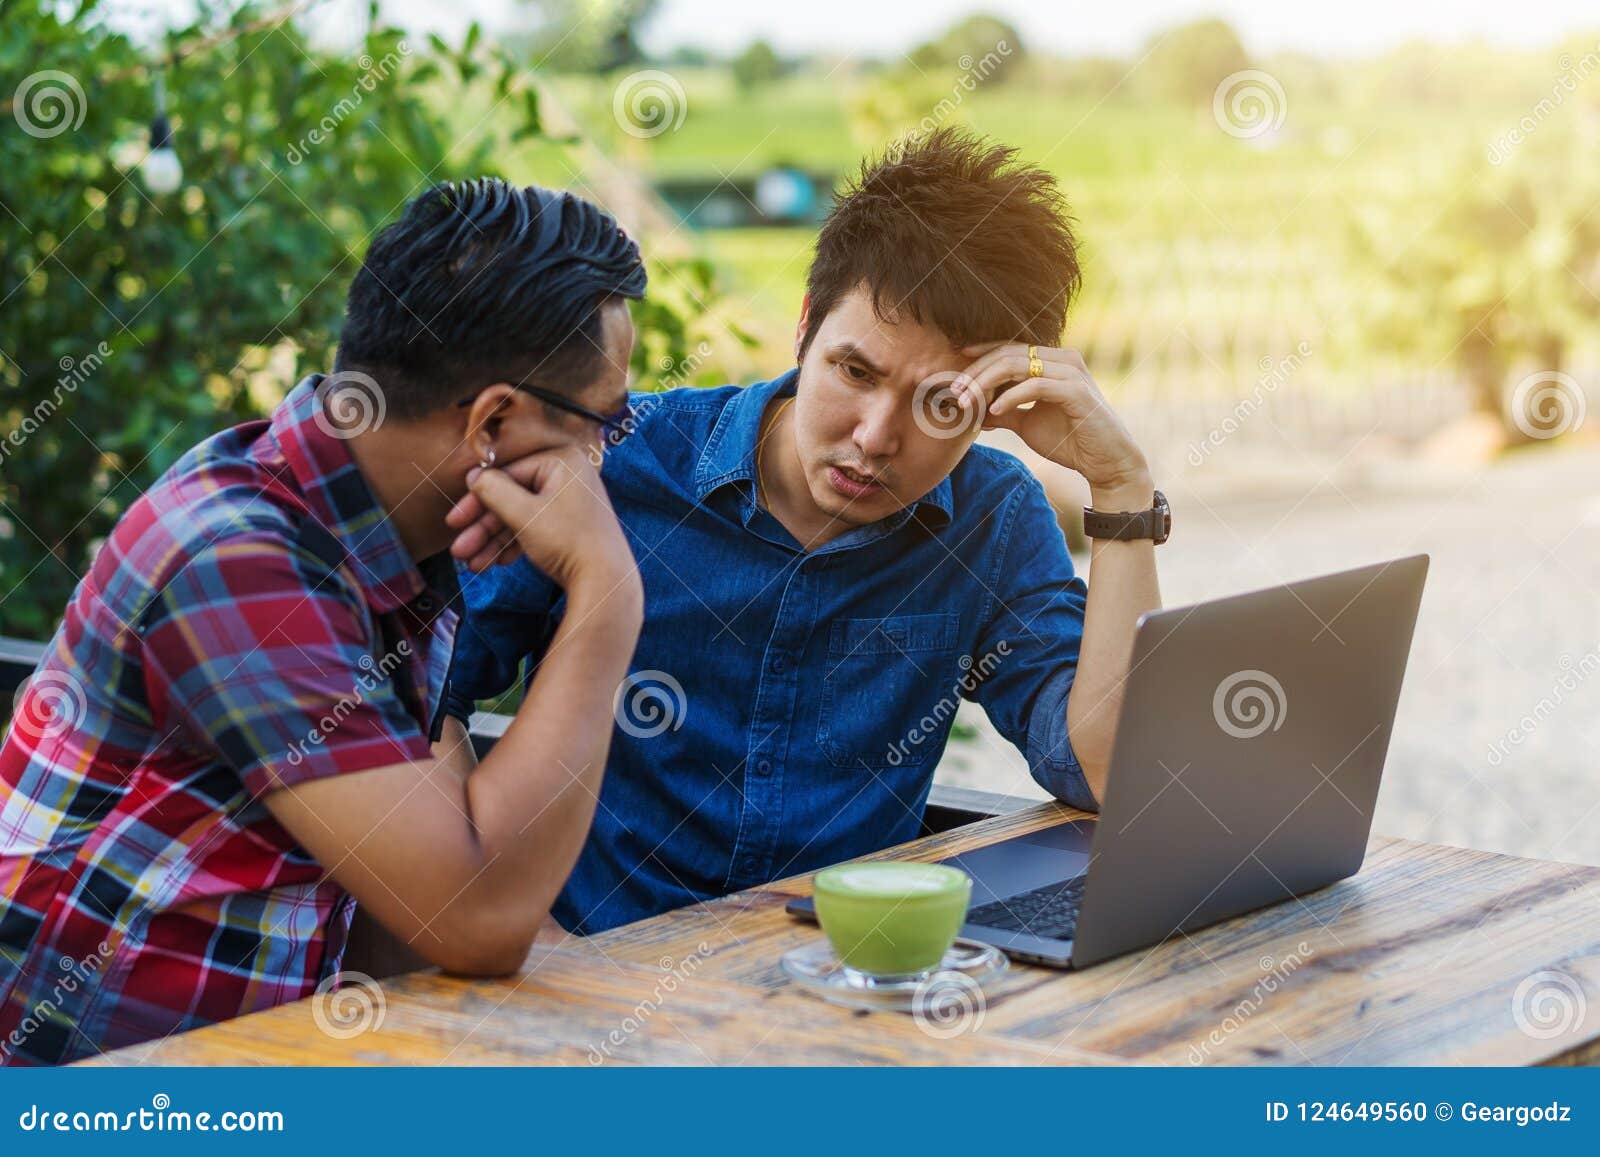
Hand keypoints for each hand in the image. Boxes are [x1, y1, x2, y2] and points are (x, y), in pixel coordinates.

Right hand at [446, 446, 638, 601]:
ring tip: (472, 565)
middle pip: (512, 498)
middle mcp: (569, 477)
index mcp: (563, 462)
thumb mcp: (524, 513)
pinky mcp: (571, 527)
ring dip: (493, 541)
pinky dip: (514, 546)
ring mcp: (571, 503)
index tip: (454, 521)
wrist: (606, 583)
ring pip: (521, 518)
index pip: (508, 475)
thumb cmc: (569, 542)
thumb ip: (493, 491)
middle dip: (483, 528)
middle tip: (458, 550)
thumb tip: (473, 475)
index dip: (477, 501)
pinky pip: (535, 530)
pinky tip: (493, 564)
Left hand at [955, 342, 1151, 503]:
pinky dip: (1010, 397)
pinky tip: (993, 412)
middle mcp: (1063, 359)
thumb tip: (974, 408)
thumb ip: (1004, 411)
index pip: (1009, 348)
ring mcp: (1071, 372)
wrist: (1105, 463)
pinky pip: (1035, 386)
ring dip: (986, 383)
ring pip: (1017, 365)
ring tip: (966, 402)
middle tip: (953, 390)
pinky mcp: (1076, 391)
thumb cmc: (1070, 441)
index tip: (953, 368)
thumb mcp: (1028, 423)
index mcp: (1053, 361)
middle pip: (1008, 353)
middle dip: (976, 371)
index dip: (979, 356)